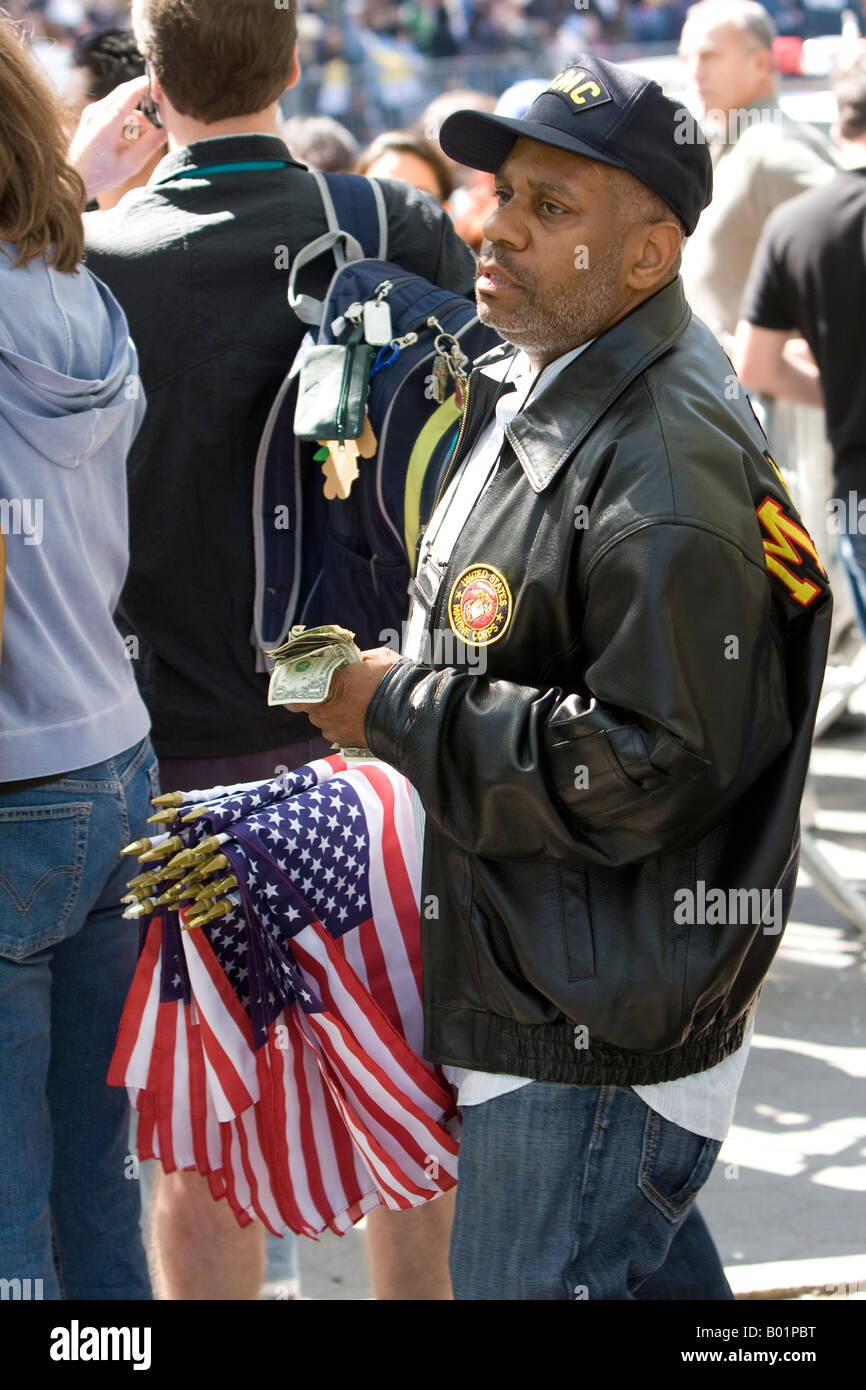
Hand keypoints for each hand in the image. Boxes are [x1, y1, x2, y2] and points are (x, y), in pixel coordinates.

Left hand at [69, 77, 164, 200]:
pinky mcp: (92, 113)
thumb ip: (149, 145)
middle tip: (161, 107)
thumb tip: (165, 130)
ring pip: (121, 100)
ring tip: (148, 131)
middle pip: (124, 93)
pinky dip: (128, 115)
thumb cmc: (102, 174)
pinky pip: (115, 106)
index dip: (143, 87)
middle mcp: (95, 113)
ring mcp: (92, 111)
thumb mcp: (130, 164)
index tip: (158, 81)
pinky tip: (134, 133)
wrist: (75, 177)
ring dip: (137, 111)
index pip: (126, 97)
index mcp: (104, 127)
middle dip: (144, 98)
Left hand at [288, 647, 400, 747]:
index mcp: (332, 686)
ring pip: (322, 721)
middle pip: (309, 707)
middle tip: (330, 688)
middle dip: (316, 697)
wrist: (415, 714)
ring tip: (344, 703)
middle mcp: (329, 711)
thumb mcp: (378, 658)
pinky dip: (339, 725)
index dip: (295, 689)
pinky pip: (335, 733)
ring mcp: (338, 729)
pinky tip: (353, 717)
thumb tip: (351, 660)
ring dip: (327, 712)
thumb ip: (358, 659)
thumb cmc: (397, 682)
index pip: (298, 692)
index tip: (298, 682)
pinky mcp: (349, 742)